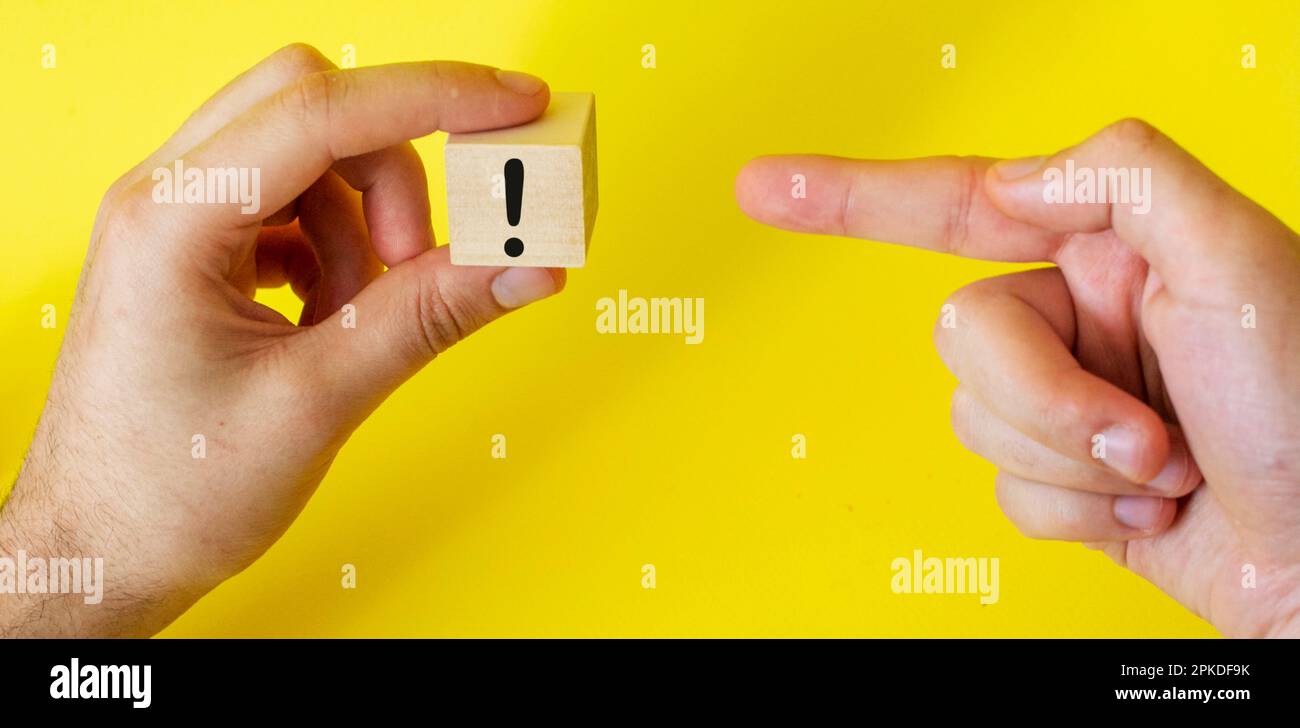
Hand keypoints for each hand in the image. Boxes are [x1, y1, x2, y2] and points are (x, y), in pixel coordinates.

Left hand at [0, 44, 563, 635]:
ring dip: (363, 225)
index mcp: (172, 221)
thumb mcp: (318, 402)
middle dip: (391, 171)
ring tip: (352, 320)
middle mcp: (163, 197)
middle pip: (310, 105)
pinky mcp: (198, 248)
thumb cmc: (170, 493)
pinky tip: (329, 319)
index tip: (518, 105)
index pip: (321, 112)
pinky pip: (294, 203)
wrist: (99, 551)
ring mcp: (177, 218)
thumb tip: (527, 264)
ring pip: (309, 156)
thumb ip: (428, 318)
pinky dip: (336, 249)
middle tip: (418, 260)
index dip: (435, 97)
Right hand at [736, 119, 1299, 636]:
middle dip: (1047, 396)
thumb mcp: (1240, 260)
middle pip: (962, 335)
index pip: (958, 204)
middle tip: (1141, 425)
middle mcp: (1080, 318)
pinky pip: (1004, 490)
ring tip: (1162, 466)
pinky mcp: (1060, 478)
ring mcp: (1065, 401)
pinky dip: (1076, 508)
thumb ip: (1119, 175)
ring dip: (1071, 460)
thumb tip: (1013, 181)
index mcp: (1109, 246)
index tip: (765, 188)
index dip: (852, 196)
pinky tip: (1148, 503)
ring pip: (975, 420)